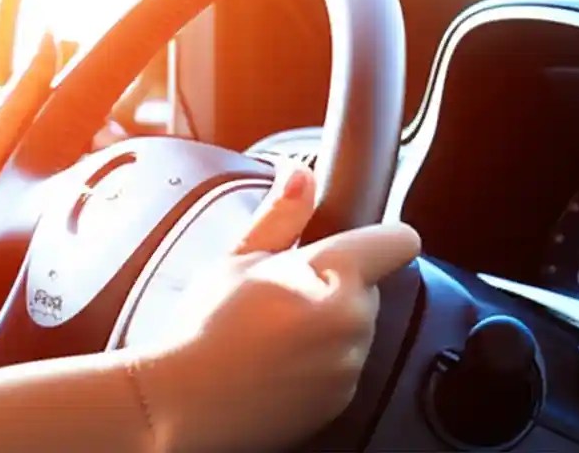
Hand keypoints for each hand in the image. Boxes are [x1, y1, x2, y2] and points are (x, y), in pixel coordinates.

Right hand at [125, 164, 419, 452]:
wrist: (180, 405)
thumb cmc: (205, 329)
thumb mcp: (239, 258)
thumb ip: (282, 214)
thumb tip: (301, 173)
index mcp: (337, 275)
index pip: (398, 241)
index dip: (381, 237)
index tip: (360, 242)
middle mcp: (355, 321)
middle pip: (369, 288)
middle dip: (337, 286)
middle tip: (285, 293)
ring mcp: (350, 366)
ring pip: (355, 329)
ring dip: (329, 326)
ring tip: (274, 333)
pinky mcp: (341, 401)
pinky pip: (343, 367)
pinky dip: (320, 364)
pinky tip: (277, 363)